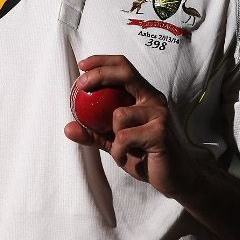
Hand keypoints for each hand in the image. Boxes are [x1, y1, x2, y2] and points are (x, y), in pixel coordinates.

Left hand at [64, 55, 201, 199]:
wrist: (172, 178)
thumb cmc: (145, 156)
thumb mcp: (115, 143)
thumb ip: (94, 133)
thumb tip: (67, 127)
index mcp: (144, 96)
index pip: (124, 67)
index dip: (102, 61)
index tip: (82, 65)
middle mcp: (153, 100)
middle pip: (125, 73)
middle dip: (99, 74)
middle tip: (81, 85)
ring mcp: (158, 114)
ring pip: (118, 114)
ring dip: (111, 136)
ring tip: (121, 149)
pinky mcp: (159, 132)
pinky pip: (124, 137)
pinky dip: (118, 151)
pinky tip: (126, 158)